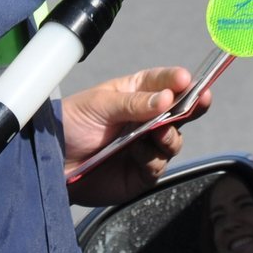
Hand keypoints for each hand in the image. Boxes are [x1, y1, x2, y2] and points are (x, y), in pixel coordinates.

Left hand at [62, 65, 212, 205]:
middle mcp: (145, 119)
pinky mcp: (141, 172)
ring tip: (159, 131)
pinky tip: (137, 154)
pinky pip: (158, 164)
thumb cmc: (71, 124)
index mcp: (134, 94)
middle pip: (179, 111)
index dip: (178, 80)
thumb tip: (167, 98)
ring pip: (174, 139)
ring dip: (170, 135)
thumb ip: (133, 104)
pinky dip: (152, 158)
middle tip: (201, 100)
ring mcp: (145, 146)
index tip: (187, 80)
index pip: (163, 83)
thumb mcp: (99, 106)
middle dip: (192, 105)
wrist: (52, 163)